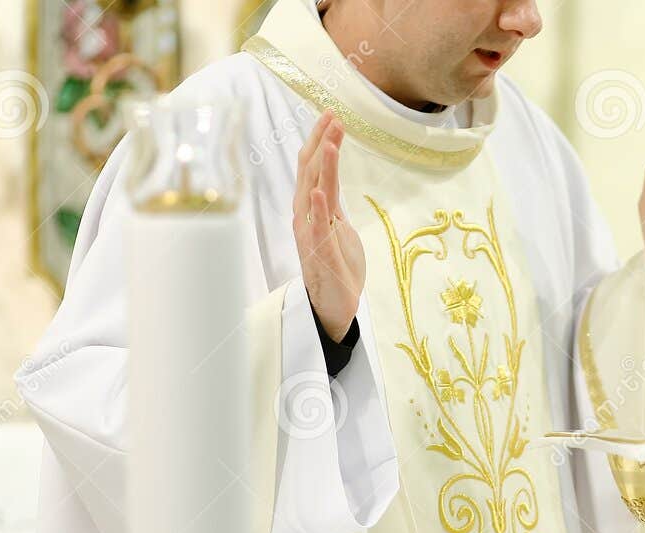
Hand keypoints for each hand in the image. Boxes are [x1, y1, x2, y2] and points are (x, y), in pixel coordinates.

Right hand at [295, 112, 365, 342]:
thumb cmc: (336, 265)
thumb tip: (329, 181)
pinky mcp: (319, 253)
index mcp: (313, 208)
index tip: (333, 116)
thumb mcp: (338, 226)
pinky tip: (319, 191)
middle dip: (322, 143)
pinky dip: (318, 209)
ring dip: (321, 168)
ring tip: (330, 143)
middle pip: (311, 172)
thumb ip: (331, 203)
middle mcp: (306, 216)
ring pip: (313, 194)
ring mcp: (310, 234)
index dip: (321, 140)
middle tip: (333, 116)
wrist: (334, 304)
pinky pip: (316, 229)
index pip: (314, 167)